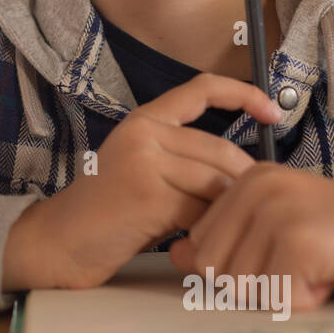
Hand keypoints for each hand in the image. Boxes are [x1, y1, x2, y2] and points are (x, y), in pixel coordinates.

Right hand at [3, 73, 282, 291]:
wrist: (60, 241)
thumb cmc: (110, 215)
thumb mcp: (146, 172)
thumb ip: (187, 160)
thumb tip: (248, 172)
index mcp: (144, 120)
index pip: (202, 89)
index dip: (244, 94)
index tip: (273, 112)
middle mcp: (144, 132)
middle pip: (221, 150)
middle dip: (241, 185)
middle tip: (243, 213)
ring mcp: (144, 159)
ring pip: (215, 182)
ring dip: (222, 212)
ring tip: (212, 232)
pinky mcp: (148, 193)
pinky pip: (201, 210)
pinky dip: (204, 231)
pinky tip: (189, 243)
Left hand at [167, 163, 333, 310]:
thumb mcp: (281, 237)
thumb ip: (229, 243)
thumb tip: (176, 254)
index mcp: (247, 181)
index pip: (201, 249)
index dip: (244, 272)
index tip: (291, 254)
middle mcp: (256, 186)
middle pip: (214, 272)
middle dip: (259, 286)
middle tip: (308, 265)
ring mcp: (277, 210)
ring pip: (240, 289)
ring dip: (285, 295)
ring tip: (324, 266)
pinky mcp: (300, 240)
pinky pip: (276, 300)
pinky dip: (307, 302)